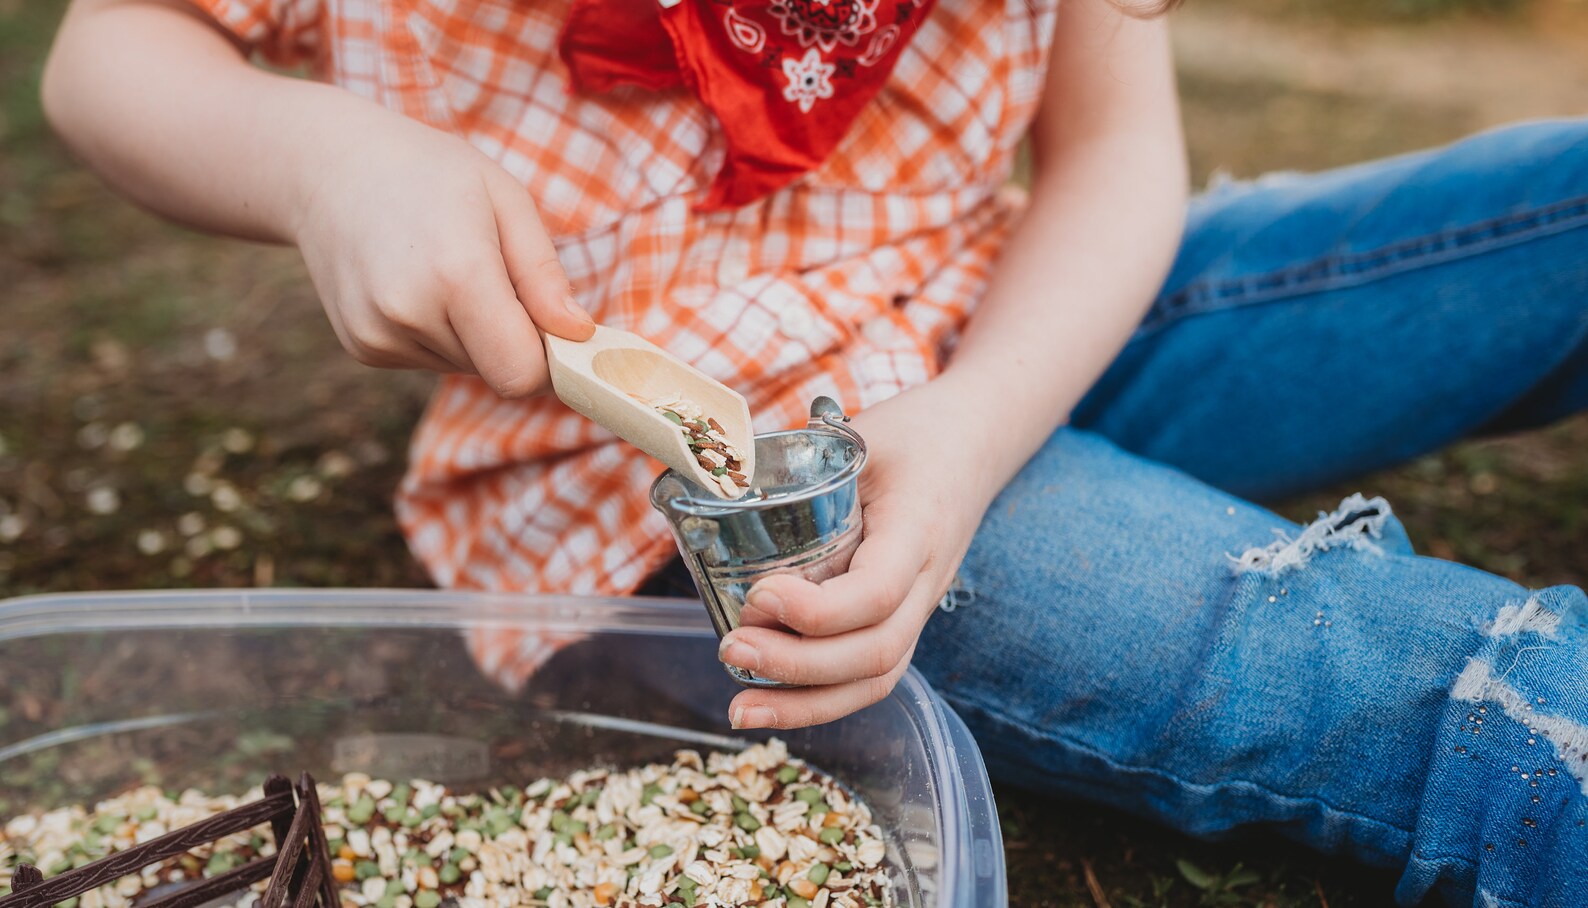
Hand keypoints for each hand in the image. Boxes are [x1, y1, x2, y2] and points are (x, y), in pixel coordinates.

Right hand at [292, 111, 593, 395]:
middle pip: (498, 370)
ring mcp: (377, 336)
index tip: (560, 331)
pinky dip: (441, 333)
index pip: (522, 373)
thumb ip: (544, 276)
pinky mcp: (362, 347)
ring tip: (446, 270)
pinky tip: (419, 284)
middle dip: (513, 336)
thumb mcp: (505, 201)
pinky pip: (430, 360)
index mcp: (456, 274)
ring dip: (476, 333)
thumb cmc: (432, 173)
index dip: (551, 361)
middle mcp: (409, 314)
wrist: (329, 167)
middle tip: (494, 273)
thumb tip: (578, 334)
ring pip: (466, 367)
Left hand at [719, 377, 1010, 727]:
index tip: (760, 593)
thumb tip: (714, 481)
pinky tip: (766, 703)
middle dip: (798, 666)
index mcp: (919, 529)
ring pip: (877, 677)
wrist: (976, 442)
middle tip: (731, 646)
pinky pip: (870, 673)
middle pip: (876, 652)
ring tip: (738, 707)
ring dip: (805, 704)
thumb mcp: (862, 433)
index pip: (878, 591)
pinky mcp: (902, 619)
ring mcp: (920, 607)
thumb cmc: (915, 433)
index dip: (817, 609)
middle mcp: (928, 580)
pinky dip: (819, 700)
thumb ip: (801, 462)